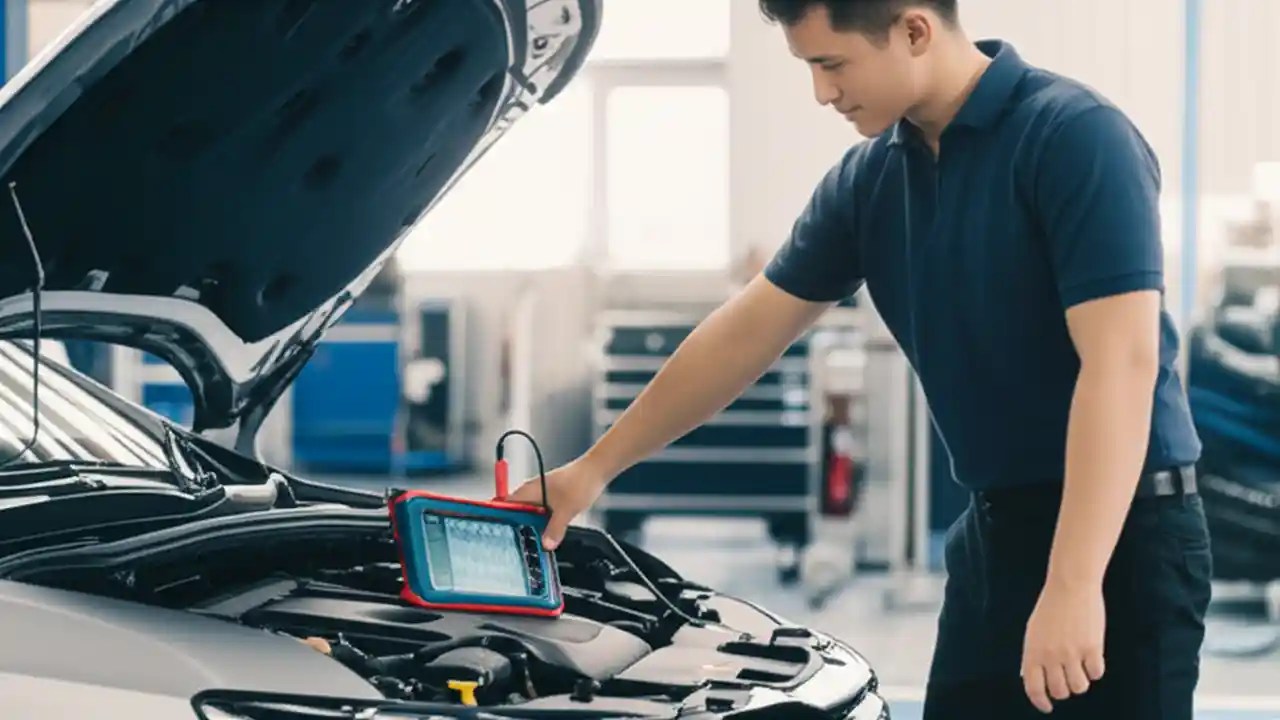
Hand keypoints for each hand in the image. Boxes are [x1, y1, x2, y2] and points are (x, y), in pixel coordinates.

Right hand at [506, 456, 608, 550]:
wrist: (596, 470)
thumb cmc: (579, 482)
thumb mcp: (566, 511)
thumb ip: (554, 530)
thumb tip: (546, 545)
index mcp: (529, 491)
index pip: (505, 505)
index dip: (500, 518)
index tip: (500, 534)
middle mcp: (532, 491)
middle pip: (517, 512)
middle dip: (517, 527)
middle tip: (519, 545)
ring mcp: (542, 494)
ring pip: (530, 513)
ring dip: (531, 526)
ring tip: (533, 542)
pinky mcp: (552, 497)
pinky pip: (541, 512)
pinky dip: (542, 522)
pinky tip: (547, 533)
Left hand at [1021, 579, 1106, 712]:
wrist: (1070, 585)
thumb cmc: (1051, 608)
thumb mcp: (1033, 632)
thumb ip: (1033, 655)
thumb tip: (1032, 678)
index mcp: (1032, 651)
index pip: (1033, 688)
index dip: (1040, 702)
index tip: (1047, 707)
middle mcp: (1050, 655)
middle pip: (1060, 691)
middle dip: (1064, 690)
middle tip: (1067, 679)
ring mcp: (1072, 653)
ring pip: (1079, 687)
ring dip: (1081, 681)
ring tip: (1080, 668)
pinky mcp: (1092, 648)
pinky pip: (1096, 674)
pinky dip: (1095, 670)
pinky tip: (1092, 657)